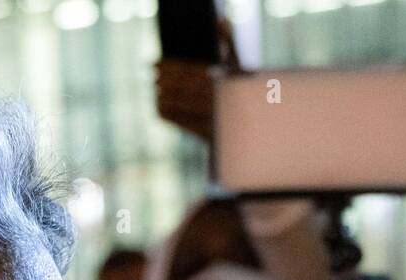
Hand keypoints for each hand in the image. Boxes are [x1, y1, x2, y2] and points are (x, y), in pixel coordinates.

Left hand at [153, 19, 241, 141]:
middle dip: (166, 80)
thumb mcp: (238, 67)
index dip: (170, 66)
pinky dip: (169, 115)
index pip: (190, 71)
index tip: (156, 63)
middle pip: (183, 88)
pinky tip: (160, 107)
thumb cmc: (242, 90)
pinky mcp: (207, 133)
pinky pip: (183, 124)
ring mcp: (210, 118)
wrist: (252, 123)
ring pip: (182, 106)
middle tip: (153, 75)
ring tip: (156, 89)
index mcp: (221, 82)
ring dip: (165, 97)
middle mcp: (215, 100)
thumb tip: (219, 20)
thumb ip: (228, 42)